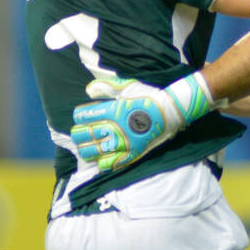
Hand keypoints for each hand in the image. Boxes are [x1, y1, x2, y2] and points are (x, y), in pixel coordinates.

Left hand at [69, 72, 213, 171]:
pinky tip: (99, 160)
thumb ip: (106, 87)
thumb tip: (88, 91)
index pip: (84, 116)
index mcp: (112, 110)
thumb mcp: (128, 85)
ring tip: (84, 147)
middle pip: (85, 134)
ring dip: (85, 149)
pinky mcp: (133, 153)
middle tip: (79, 132)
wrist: (171, 110)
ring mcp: (124, 142)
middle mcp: (115, 128)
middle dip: (78, 133)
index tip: (81, 116)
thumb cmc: (149, 96)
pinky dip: (102, 163)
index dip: (79, 116)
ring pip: (94, 151)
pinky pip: (112, 163)